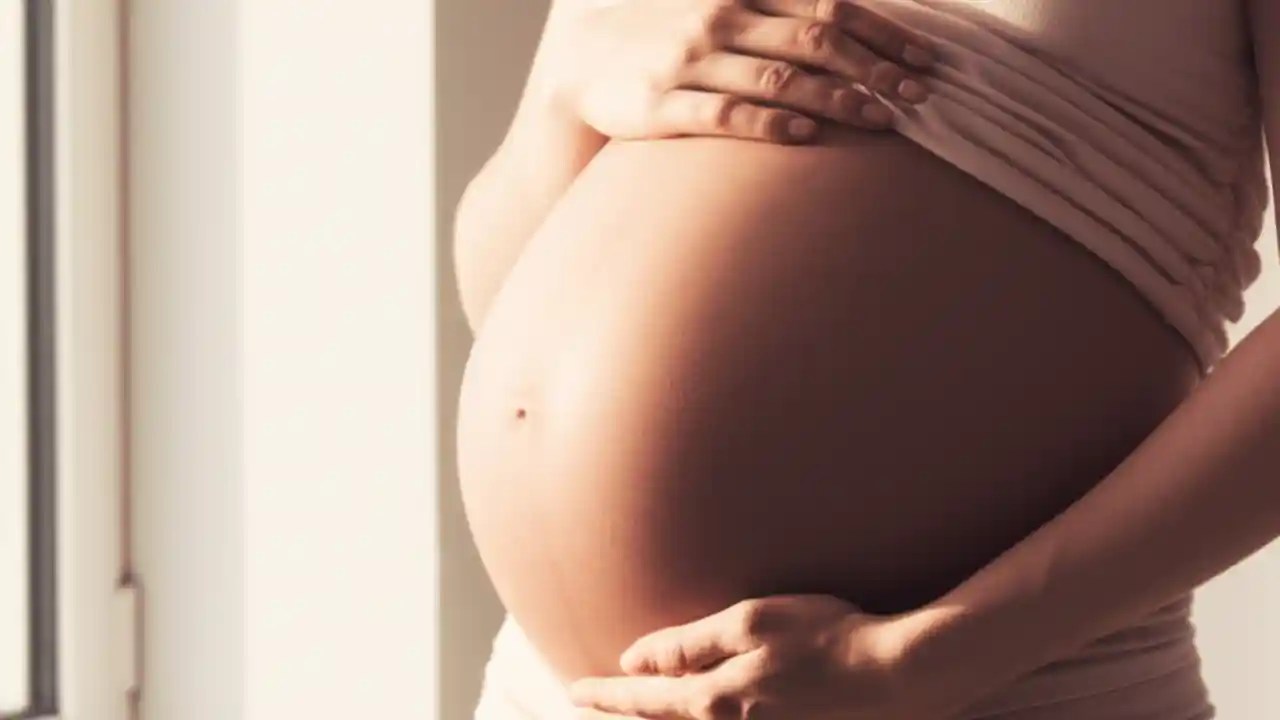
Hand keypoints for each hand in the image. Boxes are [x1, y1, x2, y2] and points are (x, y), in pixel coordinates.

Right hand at [543, 0, 937, 143]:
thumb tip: (842, 20)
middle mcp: (719, 21)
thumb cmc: (663, 43)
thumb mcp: (717, 11)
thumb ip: (774, 13)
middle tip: (917, 96)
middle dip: (872, 67)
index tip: (926, 59)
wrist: (579, 67)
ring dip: (836, 97)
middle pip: (813, 40)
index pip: (827, 6)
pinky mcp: (661, 106)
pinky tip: (804, 132)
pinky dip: (767, 121)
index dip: (882, 32)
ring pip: (776, 77)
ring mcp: (689, 64)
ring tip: (881, 118)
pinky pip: (723, 113)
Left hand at [567, 594, 942, 719]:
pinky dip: (695, 719)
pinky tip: (696, 710)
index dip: (606, 695)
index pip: (643, 700)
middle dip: (626, 714)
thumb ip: (687, 644)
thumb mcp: (750, 623)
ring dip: (660, 718)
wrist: (896, 675)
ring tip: (637, 707)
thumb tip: (634, 660)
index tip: (574, 691)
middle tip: (593, 703)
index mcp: (714, 700)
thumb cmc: (824, 636)